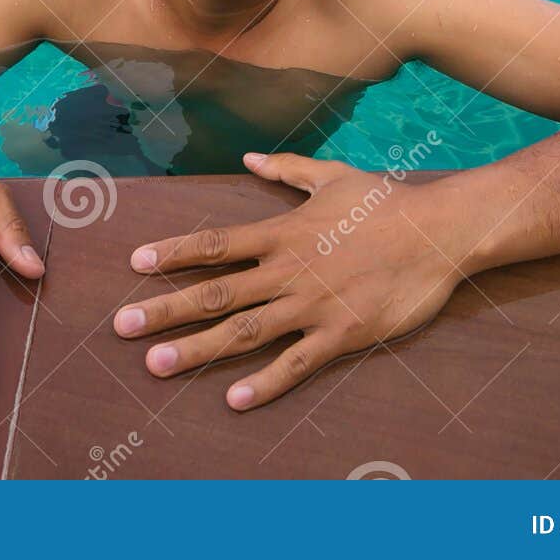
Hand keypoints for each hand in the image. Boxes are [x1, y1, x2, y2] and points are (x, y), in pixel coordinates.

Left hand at [112, 151, 477, 409]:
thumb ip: (287, 171)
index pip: (216, 244)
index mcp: (283, 233)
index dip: (174, 252)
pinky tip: (234, 400)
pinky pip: (296, 363)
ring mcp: (312, 304)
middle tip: (120, 327)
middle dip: (164, 310)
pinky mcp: (341, 333)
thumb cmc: (387, 202)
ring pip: (244, 331)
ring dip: (197, 349)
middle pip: (215, 293)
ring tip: (156, 366)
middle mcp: (288, 271)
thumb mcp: (333, 176)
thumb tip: (249, 159)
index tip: (135, 263)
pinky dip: (265, 382)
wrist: (439, 230)